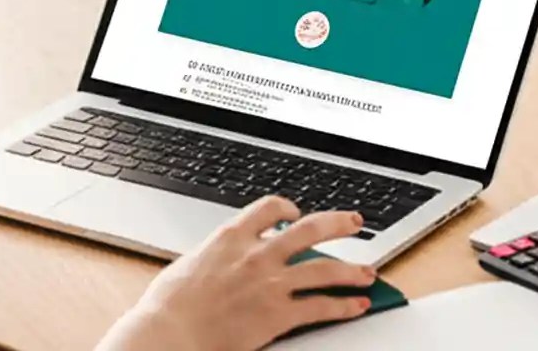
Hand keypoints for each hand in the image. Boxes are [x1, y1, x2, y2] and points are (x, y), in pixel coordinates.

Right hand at [98, 197, 374, 350]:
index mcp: (231, 236)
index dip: (287, 207)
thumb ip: (215, 257)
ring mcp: (270, 283)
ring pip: (324, 269)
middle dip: (337, 224)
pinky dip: (344, 306)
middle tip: (354, 223)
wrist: (170, 331)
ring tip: (368, 271)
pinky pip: (321, 306)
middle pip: (309, 229)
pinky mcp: (278, 314)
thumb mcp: (190, 264)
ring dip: (352, 269)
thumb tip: (219, 259)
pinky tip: (356, 306)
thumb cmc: (169, 304)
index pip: (269, 207)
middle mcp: (256, 254)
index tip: (295, 211)